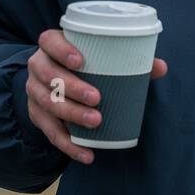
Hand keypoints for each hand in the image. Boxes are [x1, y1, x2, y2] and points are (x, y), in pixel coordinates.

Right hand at [22, 28, 167, 163]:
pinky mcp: (37, 116)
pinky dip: (69, 145)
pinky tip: (86, 153)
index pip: (49, 41)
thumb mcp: (99, 58)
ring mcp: (34, 91)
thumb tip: (161, 67)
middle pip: (48, 75)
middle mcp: (38, 67)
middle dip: (72, 88)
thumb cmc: (83, 66)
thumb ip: (129, 60)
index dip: (61, 50)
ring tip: (96, 122)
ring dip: (71, 114)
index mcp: (51, 46)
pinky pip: (50, 132)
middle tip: (97, 98)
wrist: (55, 85)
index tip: (80, 61)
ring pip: (48, 103)